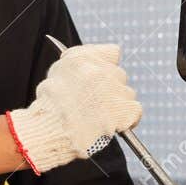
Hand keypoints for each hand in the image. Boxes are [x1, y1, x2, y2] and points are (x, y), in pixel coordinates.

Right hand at [5, 44, 140, 174]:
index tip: (103, 76)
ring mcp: (113, 91)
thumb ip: (76, 61)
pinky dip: (128, 119)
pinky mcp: (122, 111)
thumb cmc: (50, 107)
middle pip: (119, 75)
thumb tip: (91, 64)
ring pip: (127, 94)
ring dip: (118, 104)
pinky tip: (115, 125)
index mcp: (83, 59)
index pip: (112, 53)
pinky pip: (135, 111)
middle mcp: (100, 71)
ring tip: (100, 117)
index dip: (107, 65)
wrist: (50, 132)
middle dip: (110, 88)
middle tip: (96, 103)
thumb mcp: (56, 73)